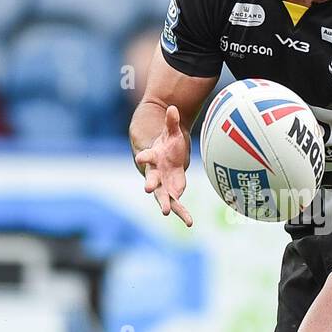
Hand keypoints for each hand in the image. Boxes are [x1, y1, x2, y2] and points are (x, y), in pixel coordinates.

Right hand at [134, 104, 192, 226]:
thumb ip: (171, 122)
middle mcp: (155, 173)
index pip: (146, 156)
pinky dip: (183, 213)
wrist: (166, 158)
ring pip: (162, 196)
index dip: (144, 157)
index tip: (141, 158)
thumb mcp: (171, 132)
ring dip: (165, 204)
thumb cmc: (167, 144)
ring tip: (167, 212)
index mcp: (153, 157)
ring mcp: (162, 185)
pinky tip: (190, 223)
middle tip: (148, 189)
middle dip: (151, 184)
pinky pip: (177, 205)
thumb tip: (174, 108)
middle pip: (151, 179)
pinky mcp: (172, 192)